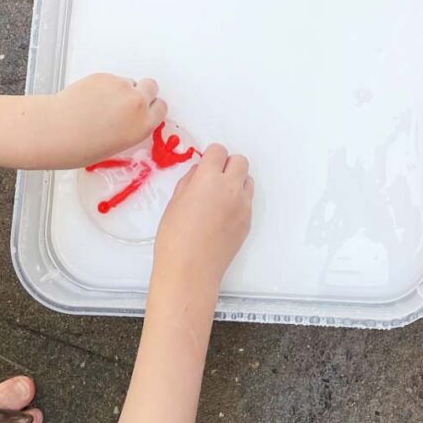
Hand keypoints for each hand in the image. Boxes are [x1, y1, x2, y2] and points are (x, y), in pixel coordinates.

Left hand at [37, 74, 164, 168]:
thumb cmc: (78, 148)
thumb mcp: (115, 146)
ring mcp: (121, 87)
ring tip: (100, 104)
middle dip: (141, 92)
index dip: (151, 109)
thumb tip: (131, 120)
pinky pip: (111, 79)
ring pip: (129, 82)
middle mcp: (137, 104)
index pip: (161, 108)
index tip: (143, 110)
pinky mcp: (104, 76)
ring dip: (120, 90)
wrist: (52, 131)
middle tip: (125, 102)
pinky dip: (103, 86)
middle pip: (151, 87)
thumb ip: (131, 129)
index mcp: (142, 126)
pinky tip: (88, 99)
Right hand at [152, 145, 252, 293]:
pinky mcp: (248, 221)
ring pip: (247, 180)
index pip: (219, 151)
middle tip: (214, 179)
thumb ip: (190, 181)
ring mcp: (243, 205)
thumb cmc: (174, 238)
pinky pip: (247, 201)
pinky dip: (238, 201)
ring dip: (236, 182)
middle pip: (240, 161)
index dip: (211, 157)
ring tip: (219, 198)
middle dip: (227, 165)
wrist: (191, 271)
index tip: (205, 166)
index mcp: (209, 180)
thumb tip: (199, 172)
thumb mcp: (174, 203)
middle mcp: (231, 188)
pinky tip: (222, 217)